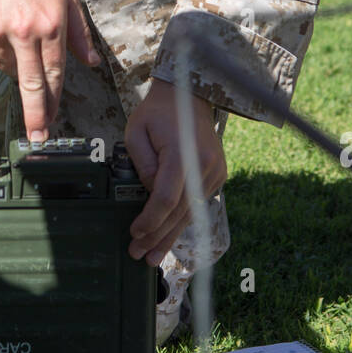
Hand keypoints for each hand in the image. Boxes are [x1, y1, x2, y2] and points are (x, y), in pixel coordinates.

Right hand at [0, 0, 99, 140]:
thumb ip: (80, 32)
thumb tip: (92, 62)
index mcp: (50, 23)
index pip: (54, 72)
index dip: (54, 100)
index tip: (52, 121)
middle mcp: (24, 29)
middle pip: (30, 83)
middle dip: (34, 114)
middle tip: (36, 136)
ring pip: (7, 67)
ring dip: (15, 67)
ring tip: (20, 44)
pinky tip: (1, 31)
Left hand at [124, 78, 226, 263]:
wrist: (189, 96)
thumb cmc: (157, 112)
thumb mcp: (136, 132)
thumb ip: (142, 165)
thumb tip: (148, 195)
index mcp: (183, 155)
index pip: (166, 199)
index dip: (150, 221)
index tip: (134, 232)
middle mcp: (204, 166)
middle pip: (180, 213)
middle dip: (158, 237)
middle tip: (140, 255)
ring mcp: (214, 172)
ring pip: (190, 213)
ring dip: (170, 236)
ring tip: (152, 256)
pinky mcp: (217, 175)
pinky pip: (197, 204)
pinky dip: (182, 221)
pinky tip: (168, 236)